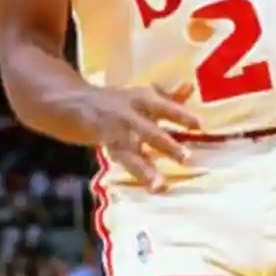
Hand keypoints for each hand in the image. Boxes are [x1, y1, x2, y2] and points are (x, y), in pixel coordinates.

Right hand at [85, 84, 200, 190]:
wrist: (74, 103)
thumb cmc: (117, 101)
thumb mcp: (141, 95)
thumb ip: (168, 96)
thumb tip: (190, 87)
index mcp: (140, 99)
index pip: (165, 106)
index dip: (182, 116)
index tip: (201, 126)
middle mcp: (128, 116)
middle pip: (150, 132)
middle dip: (167, 146)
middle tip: (187, 159)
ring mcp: (116, 134)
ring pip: (133, 154)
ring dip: (146, 170)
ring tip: (160, 185)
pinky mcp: (108, 148)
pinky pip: (125, 163)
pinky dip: (139, 175)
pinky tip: (153, 187)